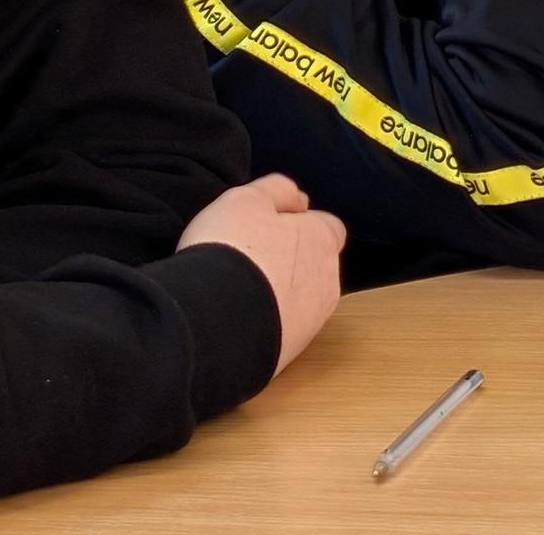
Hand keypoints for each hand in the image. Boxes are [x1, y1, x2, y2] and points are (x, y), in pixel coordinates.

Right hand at [179, 173, 344, 376]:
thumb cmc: (232, 252)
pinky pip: (283, 329)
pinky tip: (237, 318)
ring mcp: (312, 321)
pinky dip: (267, 322)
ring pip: (301, 300)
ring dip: (278, 294)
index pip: (328, 227)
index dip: (301, 224)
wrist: (215, 322)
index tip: (270, 226)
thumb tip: (299, 198)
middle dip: (290, 261)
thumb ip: (277, 191)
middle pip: (315, 265)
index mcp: (322, 240)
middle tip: (250, 259)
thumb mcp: (247, 199)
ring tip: (239, 290)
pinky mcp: (290, 352)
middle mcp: (327, 281)